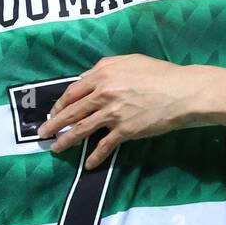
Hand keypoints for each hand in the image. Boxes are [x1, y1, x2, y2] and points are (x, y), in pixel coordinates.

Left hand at [36, 55, 209, 168]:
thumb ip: (108, 66)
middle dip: (55, 123)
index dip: (61, 103)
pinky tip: (88, 164)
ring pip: (82, 129)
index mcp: (103, 74)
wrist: (182, 92)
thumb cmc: (160, 73)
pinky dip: (95, 156)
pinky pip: (105, 145)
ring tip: (56, 148)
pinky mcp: (125, 130)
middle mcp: (103, 93)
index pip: (73, 91)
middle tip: (43, 133)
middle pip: (72, 111)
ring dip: (66, 140)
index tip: (55, 112)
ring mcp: (113, 113)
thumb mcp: (131, 60)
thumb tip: (90, 77)